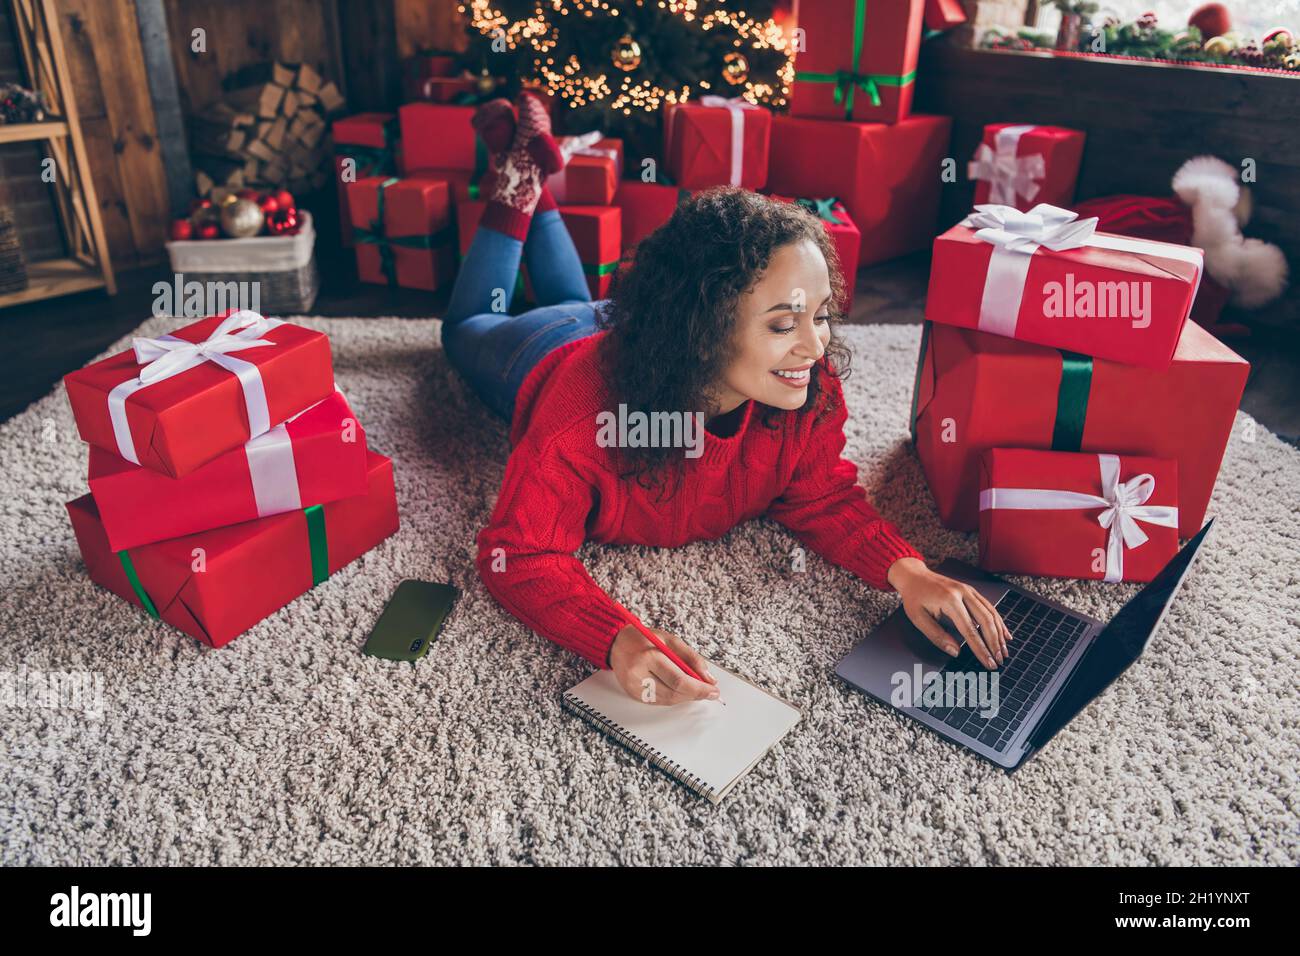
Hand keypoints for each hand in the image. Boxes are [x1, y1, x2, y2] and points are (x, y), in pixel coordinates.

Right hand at [608, 624, 719, 704]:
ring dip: (686, 697)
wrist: (617, 643)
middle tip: (710, 693)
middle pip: (674, 693)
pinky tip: (681, 691)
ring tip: (697, 690)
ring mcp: (634, 687)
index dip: (699, 688)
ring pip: (668, 700)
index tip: (714, 690)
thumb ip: (691, 658)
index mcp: (649, 656)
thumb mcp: (670, 640)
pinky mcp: (633, 694)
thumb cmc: (644, 639)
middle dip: (696, 694)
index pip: (679, 680)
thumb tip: (708, 678)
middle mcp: (639, 674)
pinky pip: (659, 701)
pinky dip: (674, 697)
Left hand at [887, 557, 1011, 668]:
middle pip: (985, 621)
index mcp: (949, 600)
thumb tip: (955, 652)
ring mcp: (969, 590)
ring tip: (1004, 651)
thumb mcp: (918, 618)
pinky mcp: (972, 591)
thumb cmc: (915, 597)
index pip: (969, 629)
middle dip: (994, 643)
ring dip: (999, 634)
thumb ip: (937, 636)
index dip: (981, 648)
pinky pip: (989, 607)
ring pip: (991, 613)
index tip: (989, 662)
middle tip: (999, 660)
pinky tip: (1004, 634)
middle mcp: (963, 593)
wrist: (915, 576)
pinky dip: (998, 622)